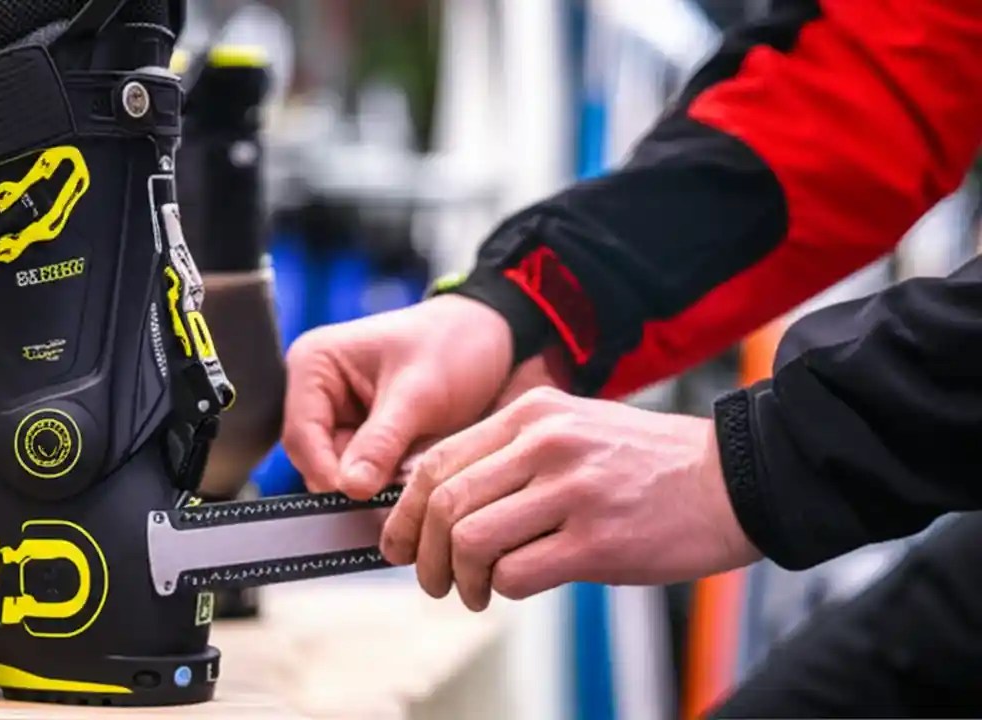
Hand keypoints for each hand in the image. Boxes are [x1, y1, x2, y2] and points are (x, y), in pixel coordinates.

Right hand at [282, 295, 512, 498]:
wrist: (487, 339)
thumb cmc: (453, 346)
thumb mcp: (419, 394)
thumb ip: (381, 441)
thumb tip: (351, 488)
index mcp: (313, 364)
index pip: (301, 434)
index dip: (326, 471)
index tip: (360, 496)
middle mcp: (314, 391)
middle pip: (315, 458)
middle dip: (353, 478)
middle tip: (396, 487)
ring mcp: (336, 415)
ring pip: (339, 471)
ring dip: (372, 481)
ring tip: (411, 471)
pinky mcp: (359, 434)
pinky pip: (361, 472)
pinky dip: (385, 478)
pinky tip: (411, 470)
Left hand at [380, 387, 761, 610]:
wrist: (735, 478)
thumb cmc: (648, 463)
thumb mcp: (573, 429)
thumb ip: (511, 454)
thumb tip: (441, 503)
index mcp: (533, 413)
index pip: (438, 460)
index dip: (407, 510)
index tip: (401, 541)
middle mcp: (547, 443)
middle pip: (446, 502)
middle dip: (424, 552)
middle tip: (431, 579)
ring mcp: (573, 490)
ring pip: (472, 539)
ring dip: (460, 578)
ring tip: (474, 592)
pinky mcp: (599, 541)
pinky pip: (517, 573)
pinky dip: (502, 590)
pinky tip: (513, 589)